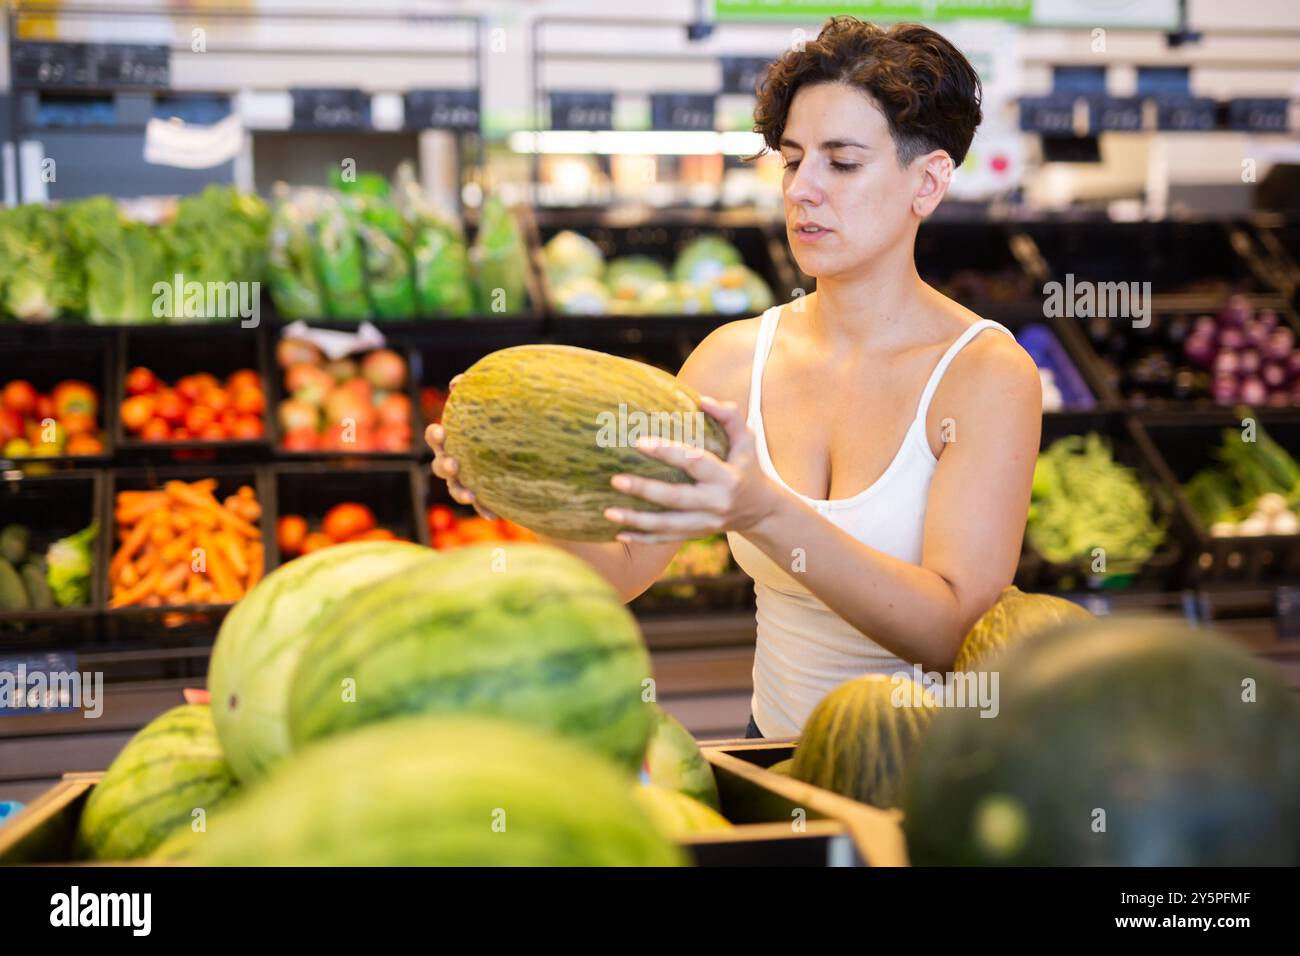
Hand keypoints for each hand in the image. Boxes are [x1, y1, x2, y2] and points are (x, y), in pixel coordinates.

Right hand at [426, 374, 496, 519]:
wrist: (514, 453)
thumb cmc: (492, 423)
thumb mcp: (485, 406)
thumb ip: (471, 391)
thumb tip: (457, 381)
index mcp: (450, 440)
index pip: (435, 437)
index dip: (435, 435)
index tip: (441, 430)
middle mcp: (452, 462)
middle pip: (440, 466)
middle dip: (444, 465)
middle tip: (454, 464)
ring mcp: (465, 481)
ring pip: (456, 490)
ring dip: (459, 492)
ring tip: (470, 494)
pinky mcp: (481, 496)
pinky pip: (480, 506)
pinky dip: (484, 510)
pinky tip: (494, 514)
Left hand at [603, 396, 778, 543]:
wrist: (761, 511)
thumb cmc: (747, 467)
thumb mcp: (747, 441)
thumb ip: (729, 418)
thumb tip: (703, 400)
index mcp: (727, 477)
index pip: (694, 463)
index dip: (668, 452)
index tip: (640, 442)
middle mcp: (715, 503)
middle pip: (675, 498)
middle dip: (644, 490)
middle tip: (615, 480)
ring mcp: (705, 523)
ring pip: (667, 526)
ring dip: (636, 520)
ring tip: (608, 512)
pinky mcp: (696, 534)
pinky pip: (666, 540)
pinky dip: (642, 539)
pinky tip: (619, 534)